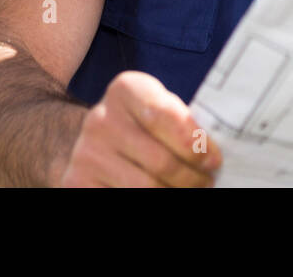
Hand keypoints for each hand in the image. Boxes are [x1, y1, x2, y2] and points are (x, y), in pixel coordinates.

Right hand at [58, 71, 221, 186]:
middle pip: (160, 161)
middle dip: (192, 178)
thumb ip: (182, 123)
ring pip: (145, 188)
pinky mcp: (77, 183)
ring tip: (191, 190)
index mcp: (125, 90)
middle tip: (207, 182)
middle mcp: (100, 119)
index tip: (214, 161)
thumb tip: (212, 156)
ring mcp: (86, 154)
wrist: (90, 141)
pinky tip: (164, 194)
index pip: (165, 117)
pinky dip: (153, 201)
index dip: (194, 144)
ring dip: (176, 193)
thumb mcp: (160, 108)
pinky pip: (124, 199)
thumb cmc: (141, 125)